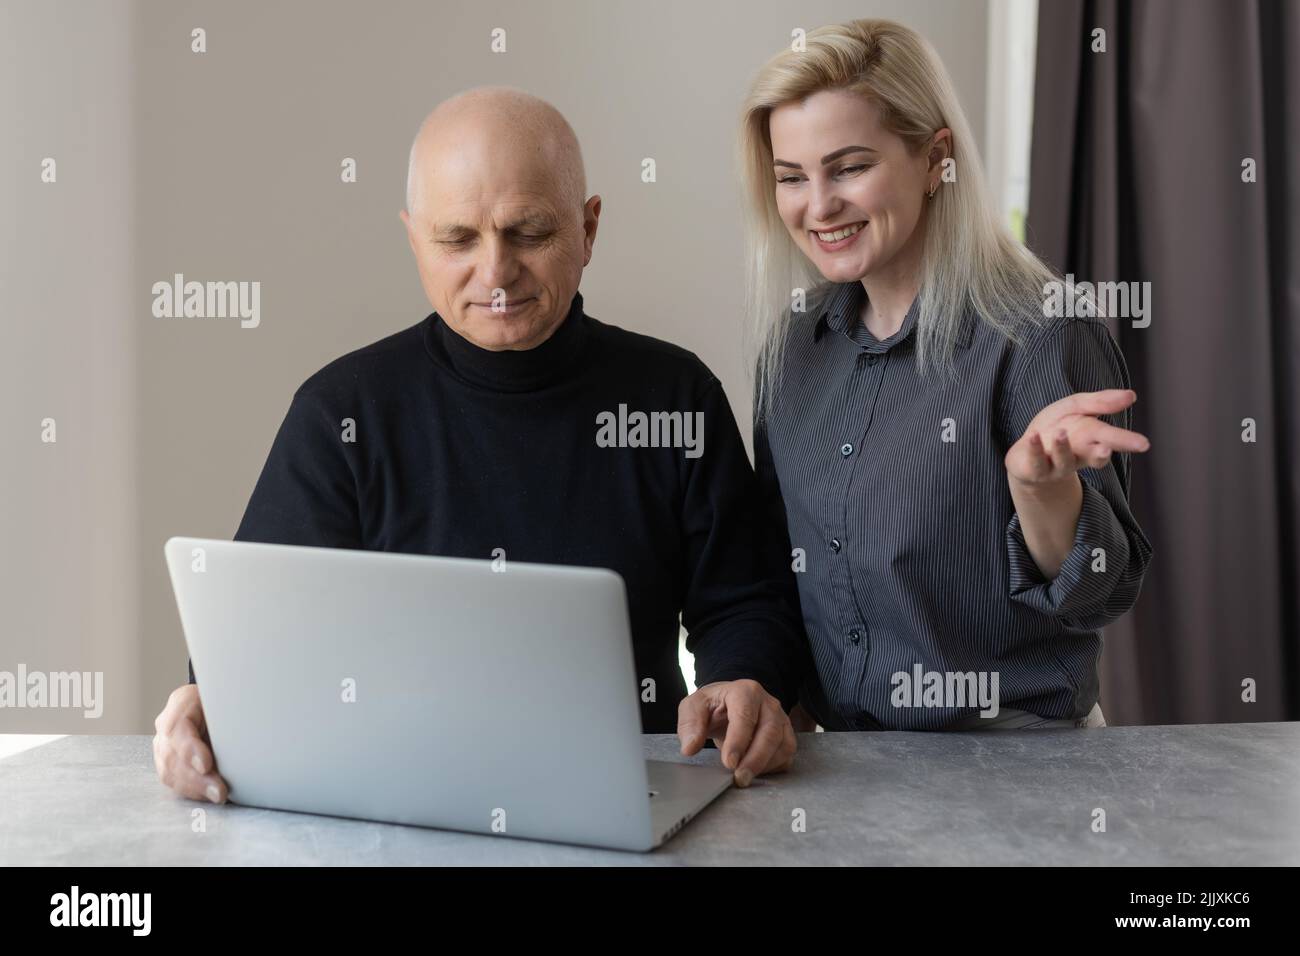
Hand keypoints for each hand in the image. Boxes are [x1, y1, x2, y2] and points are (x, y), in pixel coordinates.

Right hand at [153, 683, 228, 803]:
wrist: (216, 704)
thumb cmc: (227, 700)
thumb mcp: (231, 699)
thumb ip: (235, 713)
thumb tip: (254, 731)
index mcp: (182, 702)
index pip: (177, 726)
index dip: (190, 749)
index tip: (206, 765)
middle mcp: (167, 724)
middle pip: (173, 755)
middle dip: (197, 778)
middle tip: (220, 791)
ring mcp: (164, 744)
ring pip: (171, 772)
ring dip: (195, 788)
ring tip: (219, 796)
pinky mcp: (168, 761)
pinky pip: (175, 780)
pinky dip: (193, 791)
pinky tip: (210, 795)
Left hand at [677, 679, 795, 786]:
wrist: (729, 703)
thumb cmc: (714, 705)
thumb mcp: (694, 707)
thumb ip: (690, 724)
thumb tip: (690, 747)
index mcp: (745, 692)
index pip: (745, 716)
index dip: (738, 741)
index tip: (729, 763)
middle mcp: (768, 704)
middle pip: (770, 732)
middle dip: (755, 759)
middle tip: (740, 778)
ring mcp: (781, 719)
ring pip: (783, 745)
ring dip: (765, 765)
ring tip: (745, 777)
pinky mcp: (786, 735)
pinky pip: (786, 755)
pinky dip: (773, 767)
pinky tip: (755, 771)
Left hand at [1006, 389, 1149, 488]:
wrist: (1025, 454)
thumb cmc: (1055, 427)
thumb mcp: (1075, 407)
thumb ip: (1099, 402)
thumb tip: (1131, 395)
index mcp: (1092, 440)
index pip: (1111, 440)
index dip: (1126, 442)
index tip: (1143, 444)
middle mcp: (1078, 455)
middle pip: (1094, 455)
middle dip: (1104, 452)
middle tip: (1108, 448)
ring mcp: (1057, 466)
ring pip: (1063, 460)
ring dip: (1063, 448)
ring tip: (1061, 433)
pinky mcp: (1035, 470)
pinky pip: (1036, 461)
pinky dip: (1035, 449)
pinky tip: (1033, 436)